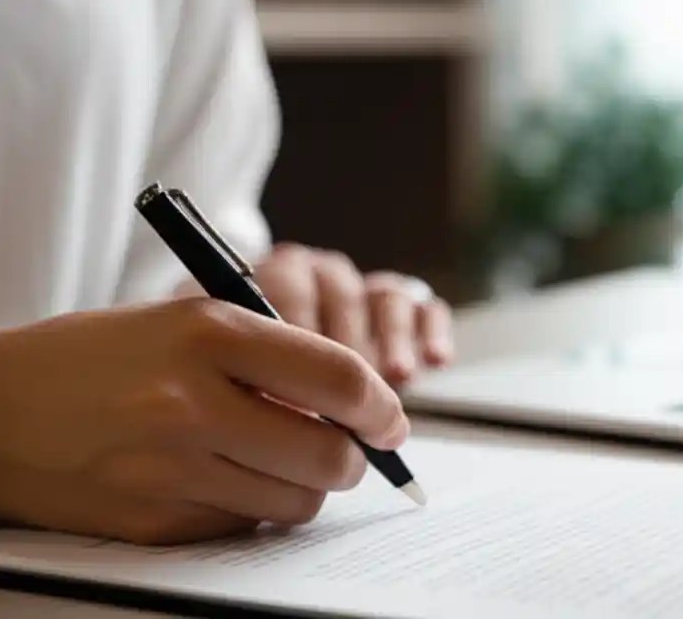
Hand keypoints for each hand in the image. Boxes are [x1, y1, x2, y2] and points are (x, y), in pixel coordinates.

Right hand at [0, 300, 410, 543]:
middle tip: (345, 448)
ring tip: (274, 458)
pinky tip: (221, 478)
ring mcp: (170, 468)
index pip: (338, 375)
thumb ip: (271, 356)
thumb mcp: (187, 321)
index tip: (391, 420)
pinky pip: (246, 525)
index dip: (382, 405)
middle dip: (354, 457)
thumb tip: (356, 407)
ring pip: (297, 500)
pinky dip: (253, 507)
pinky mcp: (154, 521)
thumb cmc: (100, 358)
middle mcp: (190, 401)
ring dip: (306, 485)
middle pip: (330, 453)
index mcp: (208, 333)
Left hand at [183, 243, 453, 387]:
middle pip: (343, 296)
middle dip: (348, 345)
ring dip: (394, 340)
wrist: (292, 360)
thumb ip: (259, 376)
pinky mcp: (409, 304)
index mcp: (278, 278)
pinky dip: (432, 332)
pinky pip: (426, 309)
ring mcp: (368, 288)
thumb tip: (282, 406)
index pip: (287, 290)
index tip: (297, 381)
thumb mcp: (246, 368)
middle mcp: (325, 275)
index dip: (297, 337)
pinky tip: (436, 360)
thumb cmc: (257, 370)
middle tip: (347, 390)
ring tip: (398, 376)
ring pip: (387, 300)